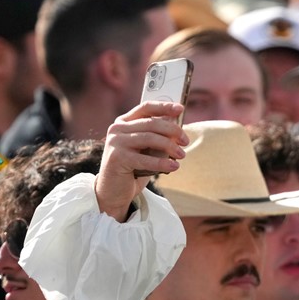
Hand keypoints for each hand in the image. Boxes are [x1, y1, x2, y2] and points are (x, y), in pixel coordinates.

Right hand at [96, 101, 187, 219]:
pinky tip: (174, 166)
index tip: (180, 109)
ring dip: (169, 146)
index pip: (145, 107)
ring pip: (150, 138)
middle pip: (151, 123)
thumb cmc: (133, 169)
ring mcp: (115, 143)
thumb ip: (158, 138)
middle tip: (185, 141)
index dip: (164, 107)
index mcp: (124, 122)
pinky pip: (145, 158)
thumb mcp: (147, 150)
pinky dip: (162, 162)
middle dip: (172, 131)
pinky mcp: (117, 158)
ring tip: (181, 155)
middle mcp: (117, 129)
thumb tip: (177, 129)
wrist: (113, 192)